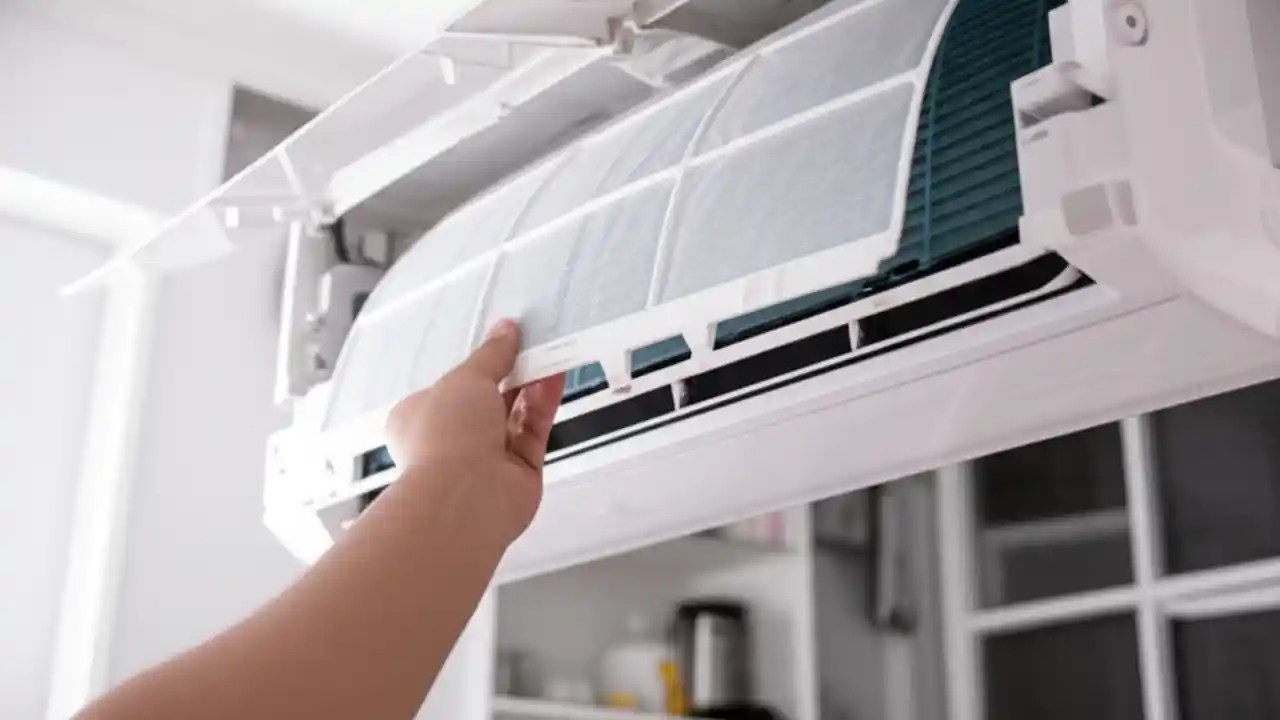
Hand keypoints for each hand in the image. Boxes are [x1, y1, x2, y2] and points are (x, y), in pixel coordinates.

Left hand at [385, 319, 565, 545]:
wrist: (464, 498)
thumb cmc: (445, 435)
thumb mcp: (465, 378)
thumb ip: (491, 354)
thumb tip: (506, 329)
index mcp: (420, 418)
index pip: (450, 387)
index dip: (477, 365)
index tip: (501, 343)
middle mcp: (452, 439)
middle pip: (487, 399)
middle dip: (509, 372)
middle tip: (533, 343)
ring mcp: (487, 457)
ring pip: (513, 414)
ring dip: (531, 384)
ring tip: (550, 353)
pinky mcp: (519, 470)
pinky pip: (533, 430)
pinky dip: (544, 404)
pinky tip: (555, 377)